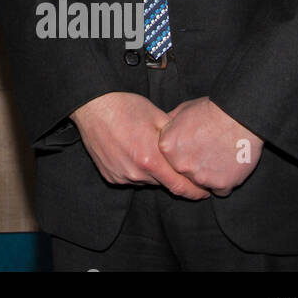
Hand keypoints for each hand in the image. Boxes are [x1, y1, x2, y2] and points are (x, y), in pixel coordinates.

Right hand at [71, 92, 209, 198]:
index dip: (195, 191)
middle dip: (172, 176)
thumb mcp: (157, 116)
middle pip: (163, 183)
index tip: (205, 191)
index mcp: (150, 159)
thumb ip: (177, 139)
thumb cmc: (125, 106)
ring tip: (148, 150)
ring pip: (146, 181)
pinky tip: (132, 152)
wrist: (92, 105)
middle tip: (174, 161)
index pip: (180, 186)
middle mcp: (135, 173)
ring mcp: (121, 176)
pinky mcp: (110, 175)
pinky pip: (130, 178)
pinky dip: (136, 170)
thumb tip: (193, 151)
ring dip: (153, 172)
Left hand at [157, 97, 262, 195]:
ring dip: (208, 175)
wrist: (239, 117)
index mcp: (167, 147)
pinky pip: (220, 189)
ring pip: (200, 183)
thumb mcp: (181, 111)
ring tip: (219, 157)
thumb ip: (168, 127)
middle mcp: (180, 164)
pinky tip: (229, 166)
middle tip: (205, 153)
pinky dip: (224, 181)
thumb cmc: (211, 111)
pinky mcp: (221, 185)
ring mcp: (200, 177)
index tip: (190, 148)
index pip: (167, 160)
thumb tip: (160, 133)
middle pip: (183, 173)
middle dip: (192, 166)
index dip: (180, 154)